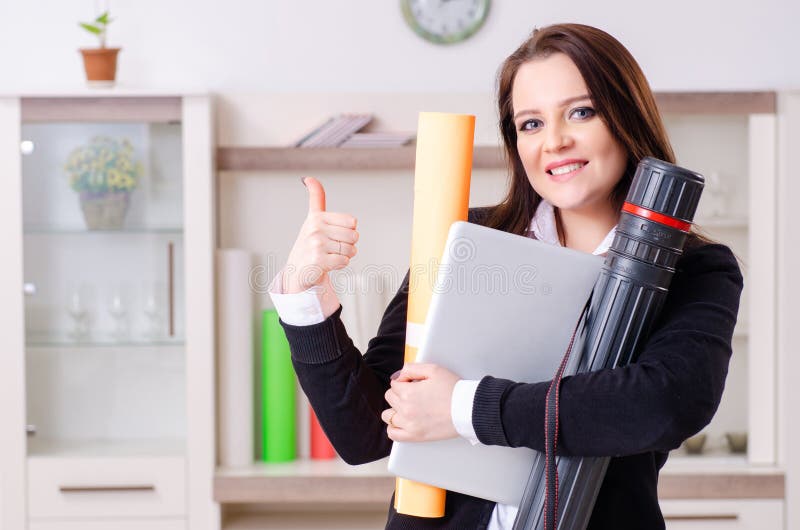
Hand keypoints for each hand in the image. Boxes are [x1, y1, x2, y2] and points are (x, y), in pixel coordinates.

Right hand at [283, 177, 358, 292]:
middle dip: (348, 245)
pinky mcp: (318, 260)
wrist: (297, 270)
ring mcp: (316, 244)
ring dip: (344, 256)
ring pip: (351, 250)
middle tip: (332, 248)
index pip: (352, 222)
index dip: (349, 231)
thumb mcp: (313, 218)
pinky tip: (328, 264)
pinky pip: (344, 261)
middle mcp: (315, 228)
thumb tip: (308, 178)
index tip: (334, 234)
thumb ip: (316, 197)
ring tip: (330, 256)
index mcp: (317, 217)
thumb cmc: (310, 243)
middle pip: (354, 236)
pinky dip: (340, 265)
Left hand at [382, 363, 460, 441]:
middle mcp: (405, 409)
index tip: (413, 383)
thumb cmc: (453, 389)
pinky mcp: (415, 436)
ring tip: (408, 408)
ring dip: (394, 410)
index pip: (394, 384)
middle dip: (399, 393)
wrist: (467, 409)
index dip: (404, 382)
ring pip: (388, 415)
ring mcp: (409, 424)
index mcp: (408, 392)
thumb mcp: (434, 370)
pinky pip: (393, 434)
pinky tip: (402, 422)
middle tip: (414, 394)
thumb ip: (412, 368)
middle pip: (389, 398)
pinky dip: (394, 428)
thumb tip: (398, 375)